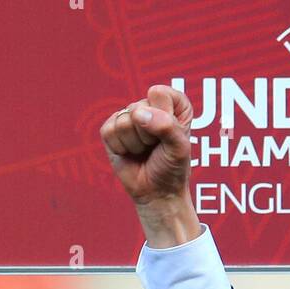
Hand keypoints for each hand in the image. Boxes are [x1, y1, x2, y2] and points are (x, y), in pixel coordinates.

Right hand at [100, 84, 200, 244]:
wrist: (157, 194)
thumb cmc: (172, 169)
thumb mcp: (180, 147)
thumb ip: (166, 125)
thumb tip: (138, 114)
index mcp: (172, 104)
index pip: (160, 93)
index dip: (166, 117)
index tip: (172, 135)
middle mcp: (149, 106)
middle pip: (140, 107)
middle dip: (150, 135)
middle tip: (156, 148)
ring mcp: (128, 117)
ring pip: (124, 121)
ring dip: (136, 143)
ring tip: (144, 152)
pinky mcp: (111, 129)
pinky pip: (110, 131)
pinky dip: (121, 148)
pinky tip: (130, 154)